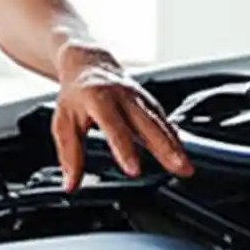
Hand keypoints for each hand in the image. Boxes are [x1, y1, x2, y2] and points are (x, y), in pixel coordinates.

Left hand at [52, 53, 193, 191]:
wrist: (87, 64)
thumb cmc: (75, 95)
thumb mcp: (63, 122)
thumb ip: (69, 154)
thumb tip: (70, 184)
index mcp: (99, 98)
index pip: (114, 126)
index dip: (124, 149)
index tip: (134, 170)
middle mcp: (123, 96)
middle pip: (147, 123)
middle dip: (164, 147)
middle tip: (178, 168)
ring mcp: (139, 97)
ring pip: (160, 122)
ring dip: (175, 145)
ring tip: (186, 167)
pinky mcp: (149, 101)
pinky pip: (164, 120)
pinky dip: (174, 136)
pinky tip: (181, 152)